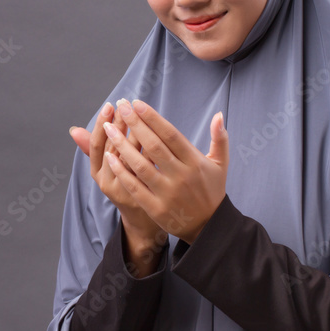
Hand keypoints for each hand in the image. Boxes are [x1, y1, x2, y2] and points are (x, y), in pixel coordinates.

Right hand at [70, 102, 165, 275]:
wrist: (143, 220)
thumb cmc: (125, 186)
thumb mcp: (107, 169)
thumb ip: (95, 149)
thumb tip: (74, 130)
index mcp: (97, 174)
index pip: (96, 145)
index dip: (101, 124)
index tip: (110, 105)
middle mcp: (109, 183)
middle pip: (114, 149)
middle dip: (121, 124)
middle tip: (127, 104)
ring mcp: (127, 191)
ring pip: (131, 159)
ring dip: (136, 135)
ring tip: (141, 114)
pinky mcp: (146, 196)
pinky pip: (149, 170)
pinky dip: (152, 153)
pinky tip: (157, 135)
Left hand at [102, 98, 227, 244]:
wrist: (209, 227)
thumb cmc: (212, 191)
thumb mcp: (220, 164)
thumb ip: (220, 138)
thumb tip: (218, 114)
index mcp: (195, 162)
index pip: (170, 134)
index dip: (152, 118)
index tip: (136, 103)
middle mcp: (181, 176)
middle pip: (153, 146)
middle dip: (135, 124)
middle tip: (120, 107)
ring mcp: (168, 193)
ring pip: (141, 165)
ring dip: (122, 145)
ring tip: (109, 128)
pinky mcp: (156, 208)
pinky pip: (135, 187)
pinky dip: (122, 172)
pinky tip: (109, 157)